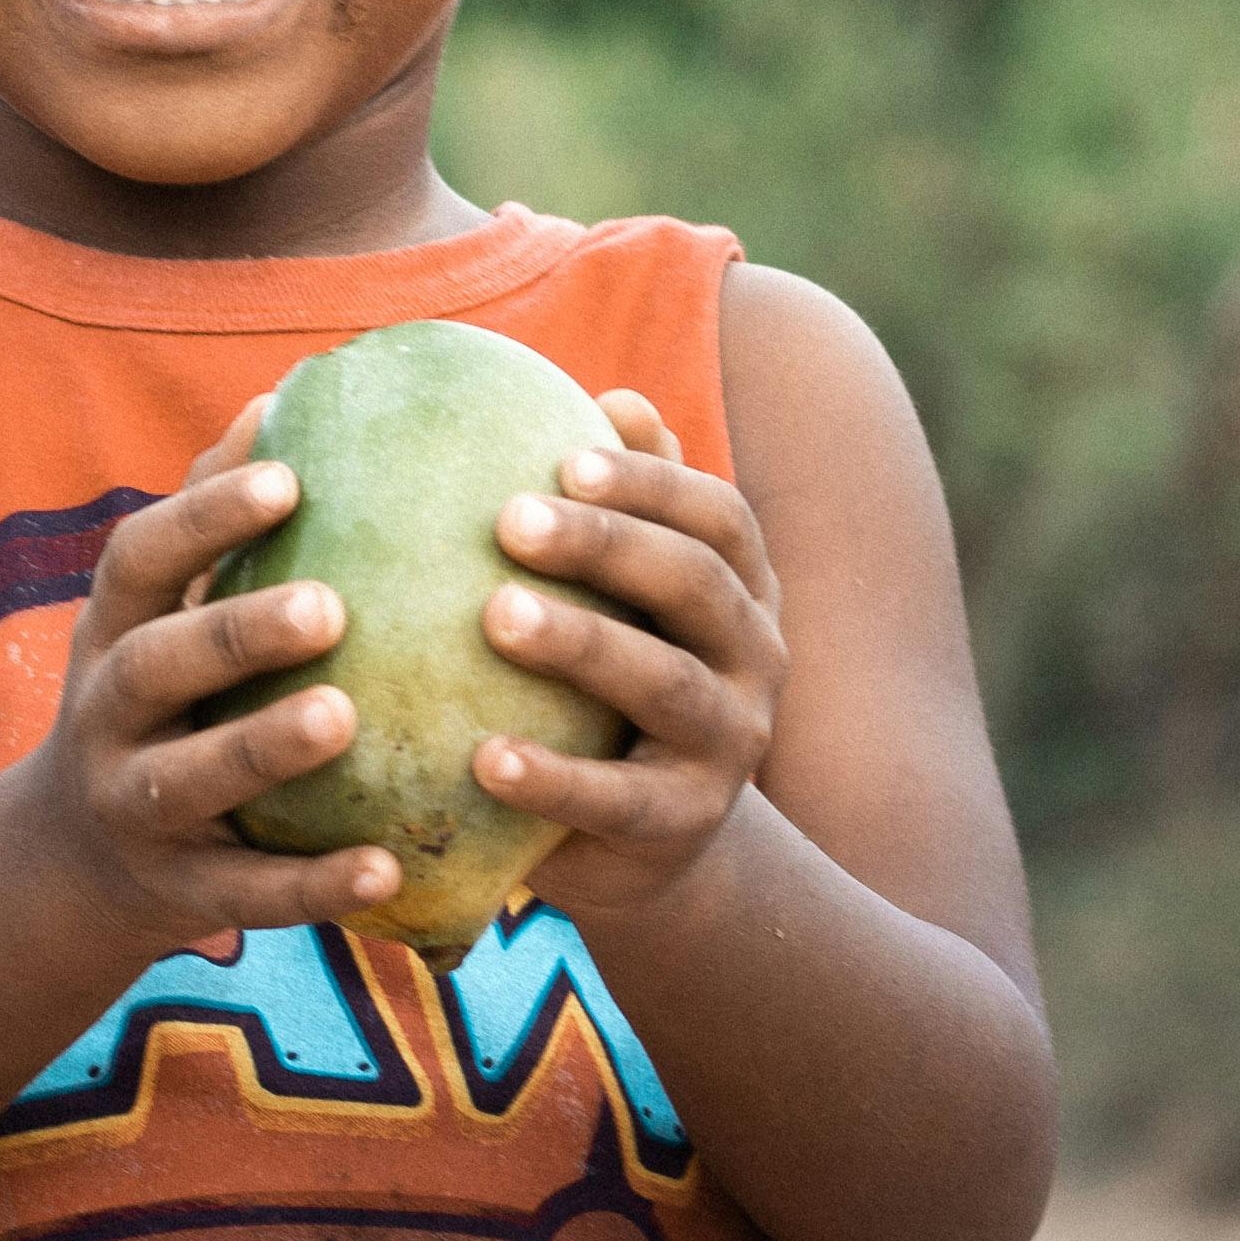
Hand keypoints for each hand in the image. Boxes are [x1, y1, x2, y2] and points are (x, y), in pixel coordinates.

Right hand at [4, 454, 402, 955]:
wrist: (76, 858)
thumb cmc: (162, 696)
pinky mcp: (180, 893)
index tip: (287, 477)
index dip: (202, 518)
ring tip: (344, 718)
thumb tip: (287, 391)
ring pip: (190, 779)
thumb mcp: (161, 612)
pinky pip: (246, 891)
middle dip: (233, 633)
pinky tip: (386, 869)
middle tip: (331, 606)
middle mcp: (108, 716)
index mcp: (113, 632)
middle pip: (153, 666)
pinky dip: (312, 885)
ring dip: (261, 746)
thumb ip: (214, 524)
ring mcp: (136, 808)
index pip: (138, 560)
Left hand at [471, 393, 786, 915]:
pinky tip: (484, 757)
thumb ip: (626, 511)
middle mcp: (755, 659)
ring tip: (496, 614)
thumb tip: (614, 396)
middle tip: (511, 519)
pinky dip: (554, 779)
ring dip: (583, 644)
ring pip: (667, 684)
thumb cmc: (615, 689)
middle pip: (696, 586)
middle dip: (609, 545)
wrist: (654, 843)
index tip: (570, 456)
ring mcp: (728, 745)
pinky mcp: (682, 823)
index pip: (718, 518)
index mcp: (740, 590)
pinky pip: (618, 800)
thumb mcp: (630, 602)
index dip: (654, 482)